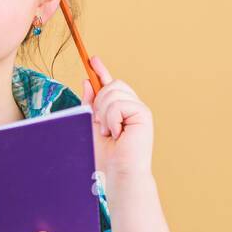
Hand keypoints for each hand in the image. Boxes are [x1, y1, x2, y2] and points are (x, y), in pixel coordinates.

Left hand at [81, 55, 153, 178]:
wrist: (118, 172)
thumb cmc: (105, 154)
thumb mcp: (90, 124)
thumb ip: (90, 104)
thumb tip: (88, 81)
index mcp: (119, 109)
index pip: (110, 84)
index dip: (101, 70)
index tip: (92, 59)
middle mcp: (132, 106)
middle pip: (112, 85)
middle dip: (99, 102)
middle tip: (100, 125)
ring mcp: (139, 109)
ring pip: (113, 92)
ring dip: (104, 113)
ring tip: (109, 132)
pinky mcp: (143, 114)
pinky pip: (119, 104)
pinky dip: (112, 119)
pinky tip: (117, 133)